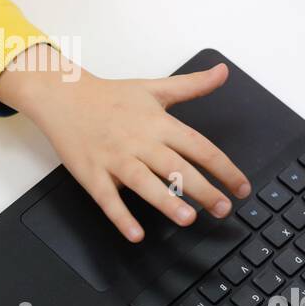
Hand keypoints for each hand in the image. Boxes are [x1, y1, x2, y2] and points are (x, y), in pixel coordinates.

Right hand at [0, 45, 250, 241]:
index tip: (241, 187)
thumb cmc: (109, 96)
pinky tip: (136, 234)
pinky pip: (107, 199)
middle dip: (202, 189)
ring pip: (143, 182)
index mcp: (157, 122)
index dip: (224, 168)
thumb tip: (222, 72)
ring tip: (187, 219)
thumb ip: (192, 85)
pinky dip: (121, 217)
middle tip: (223, 209)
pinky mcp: (91, 173)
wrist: (63, 95)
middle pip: (176, 167)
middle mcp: (139, 140)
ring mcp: (114, 158)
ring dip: (165, 201)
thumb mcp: (154, 87)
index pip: (199, 146)